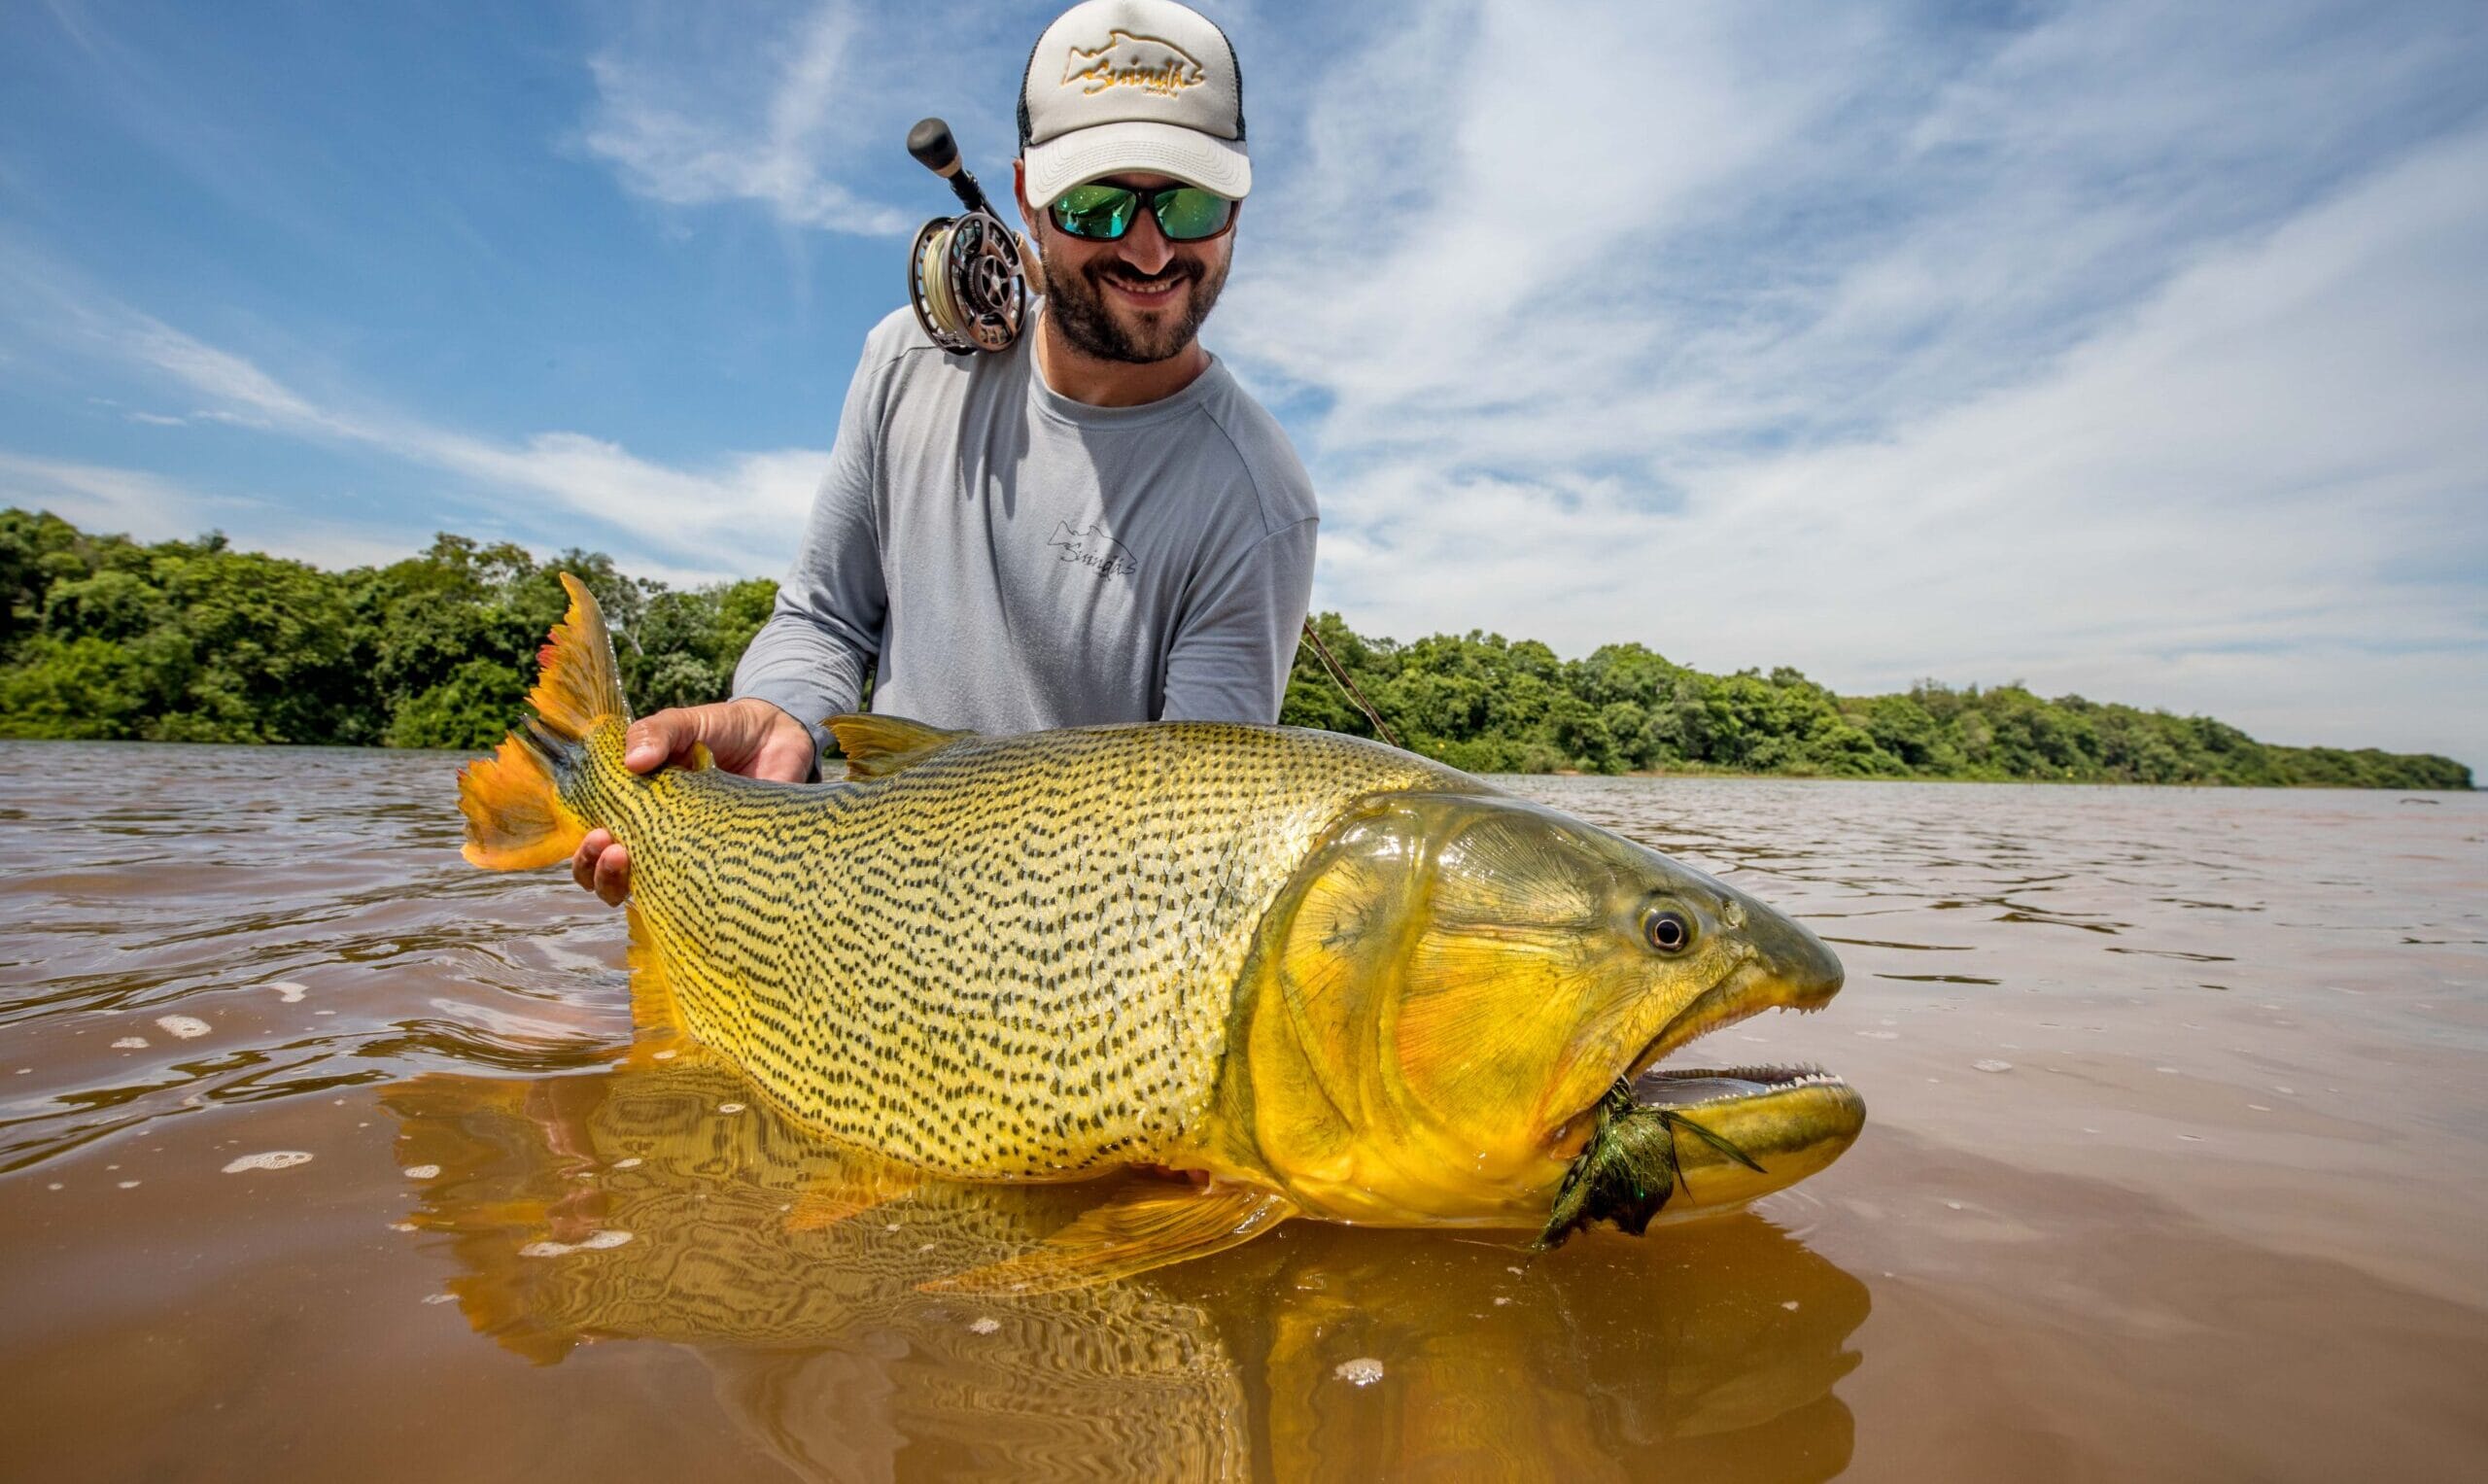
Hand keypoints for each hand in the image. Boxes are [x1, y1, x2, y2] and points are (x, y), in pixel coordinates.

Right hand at [569, 698, 816, 905]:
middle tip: (616, 851)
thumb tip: (632, 762)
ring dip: (632, 889)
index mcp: (635, 811)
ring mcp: (691, 858)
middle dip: (602, 875)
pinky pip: (704, 897)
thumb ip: (656, 732)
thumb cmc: (722, 731)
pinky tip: (695, 878)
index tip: (600, 835)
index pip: (595, 848)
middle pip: (612, 883)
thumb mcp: (684, 724)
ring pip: (650, 896)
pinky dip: (689, 898)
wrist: (779, 736)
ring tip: (636, 862)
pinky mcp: (727, 866)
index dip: (586, 854)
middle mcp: (656, 842)